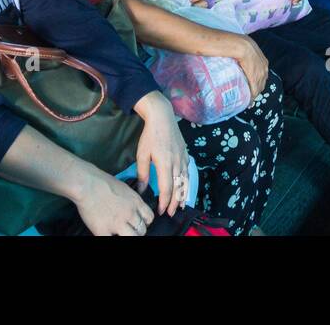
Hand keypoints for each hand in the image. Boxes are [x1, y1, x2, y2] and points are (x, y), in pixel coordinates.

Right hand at [71, 168, 155, 235]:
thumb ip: (130, 199)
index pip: (149, 217)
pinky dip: (111, 237)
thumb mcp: (123, 187)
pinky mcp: (103, 230)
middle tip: (130, 229)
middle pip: (142, 230)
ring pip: (132, 237)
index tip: (141, 223)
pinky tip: (108, 233)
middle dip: (137, 231)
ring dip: (128, 236)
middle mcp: (129, 213)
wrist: (86, 184)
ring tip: (121, 233)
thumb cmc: (101, 181)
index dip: (145, 222)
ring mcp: (117, 223)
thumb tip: (132, 206)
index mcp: (135, 201)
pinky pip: (112, 240)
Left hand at [132, 91, 189, 215]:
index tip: (160, 211)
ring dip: (183, 195)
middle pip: (178, 187)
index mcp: (165, 164)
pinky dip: (186, 183)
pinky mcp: (186, 154)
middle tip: (170, 213)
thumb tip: (142, 189)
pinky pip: (187, 172)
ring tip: (180, 205)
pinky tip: (183, 187)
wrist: (162, 117)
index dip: (164, 202)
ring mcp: (183, 158)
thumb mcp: (142, 154)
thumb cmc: (150, 135)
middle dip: (174, 202)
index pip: (166, 188)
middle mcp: (177, 163)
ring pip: (185, 181)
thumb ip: (142, 173)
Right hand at [231, 34, 269, 97]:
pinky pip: (254, 90)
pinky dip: (251, 97)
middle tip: (247, 95)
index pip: (262, 74)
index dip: (257, 81)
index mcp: (262, 60)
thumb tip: (231, 55)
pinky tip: (247, 102)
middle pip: (262, 82)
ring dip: (253, 94)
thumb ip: (241, 52)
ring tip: (246, 100)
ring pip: (258, 87)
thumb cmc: (235, 43)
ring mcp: (260, 73)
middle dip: (256, 89)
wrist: (238, 44)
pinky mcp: (255, 78)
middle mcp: (264, 67)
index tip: (251, 86)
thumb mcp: (242, 47)